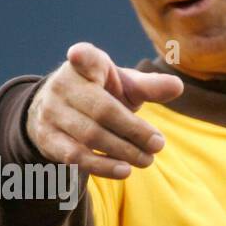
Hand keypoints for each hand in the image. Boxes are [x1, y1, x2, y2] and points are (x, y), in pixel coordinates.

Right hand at [25, 42, 184, 179]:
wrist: (58, 113)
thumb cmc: (100, 94)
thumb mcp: (123, 85)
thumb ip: (149, 86)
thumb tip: (178, 86)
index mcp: (83, 63)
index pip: (82, 57)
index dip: (80, 56)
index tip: (76, 54)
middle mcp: (62, 85)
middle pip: (101, 110)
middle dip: (133, 130)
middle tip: (158, 145)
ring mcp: (50, 112)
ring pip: (90, 136)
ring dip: (122, 151)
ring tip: (147, 160)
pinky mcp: (47, 138)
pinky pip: (76, 156)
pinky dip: (102, 166)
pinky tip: (124, 170)